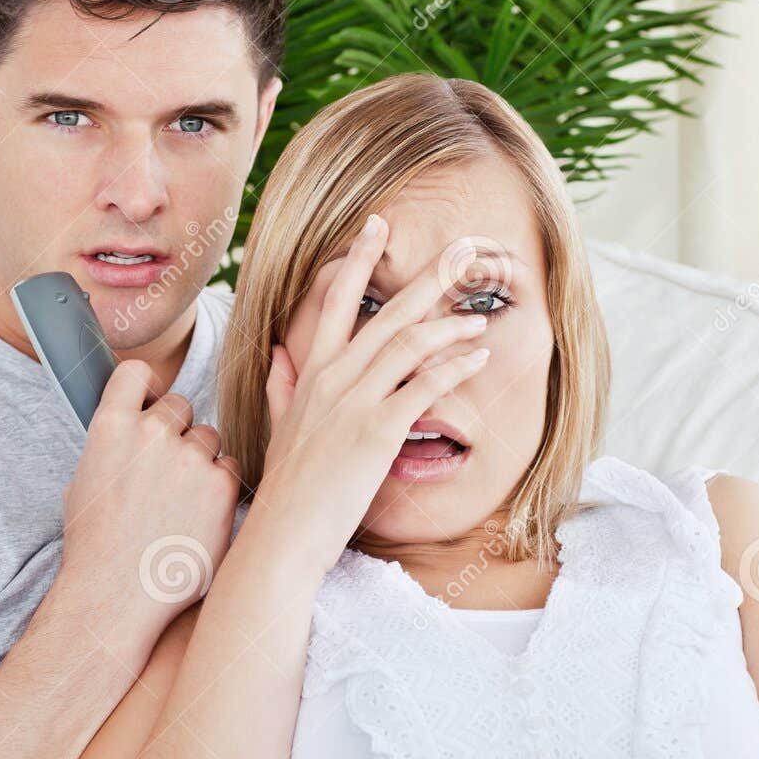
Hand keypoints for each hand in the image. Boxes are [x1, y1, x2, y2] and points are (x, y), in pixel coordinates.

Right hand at [59, 359, 241, 664]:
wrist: (117, 595)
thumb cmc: (96, 546)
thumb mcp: (84, 481)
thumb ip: (113, 446)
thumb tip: (130, 428)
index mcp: (111, 426)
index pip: (137, 373)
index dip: (147, 386)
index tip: (150, 401)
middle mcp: (152, 432)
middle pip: (181, 406)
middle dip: (176, 432)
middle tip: (165, 473)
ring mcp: (190, 457)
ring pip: (209, 437)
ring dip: (201, 459)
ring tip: (181, 501)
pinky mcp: (222, 484)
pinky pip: (230, 466)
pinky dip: (219, 486)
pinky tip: (199, 515)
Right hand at [248, 213, 491, 575]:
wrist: (286, 534)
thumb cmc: (288, 487)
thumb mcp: (279, 427)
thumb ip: (282, 386)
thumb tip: (278, 354)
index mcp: (311, 373)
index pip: (334, 302)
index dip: (358, 261)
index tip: (377, 225)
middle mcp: (332, 378)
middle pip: (385, 313)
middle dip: (426, 278)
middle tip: (460, 250)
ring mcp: (354, 402)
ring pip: (408, 344)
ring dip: (450, 325)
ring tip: (479, 316)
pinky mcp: (377, 431)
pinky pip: (423, 387)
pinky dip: (453, 368)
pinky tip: (478, 359)